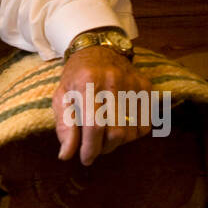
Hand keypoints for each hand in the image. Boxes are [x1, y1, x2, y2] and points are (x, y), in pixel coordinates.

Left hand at [52, 46, 154, 166]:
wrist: (98, 48)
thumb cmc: (76, 76)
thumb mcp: (62, 97)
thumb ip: (64, 126)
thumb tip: (66, 155)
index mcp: (88, 82)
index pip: (94, 125)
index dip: (90, 148)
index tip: (85, 159)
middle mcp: (113, 81)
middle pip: (116, 132)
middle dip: (104, 147)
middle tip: (95, 147)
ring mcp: (133, 83)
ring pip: (131, 131)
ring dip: (118, 142)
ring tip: (106, 136)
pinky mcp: (146, 87)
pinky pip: (145, 124)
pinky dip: (133, 134)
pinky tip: (121, 127)